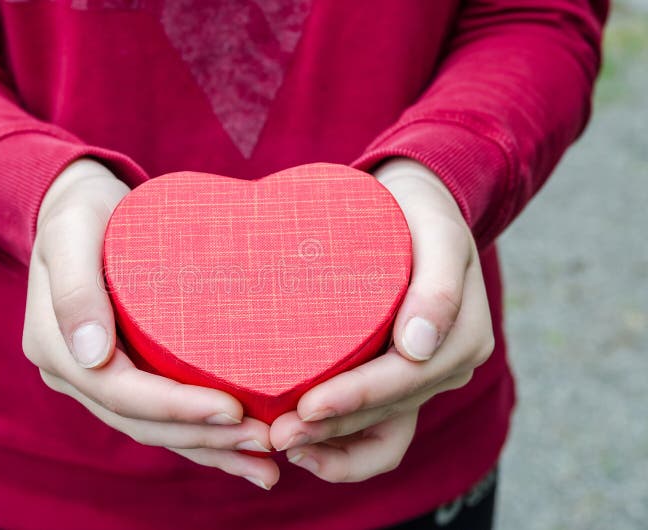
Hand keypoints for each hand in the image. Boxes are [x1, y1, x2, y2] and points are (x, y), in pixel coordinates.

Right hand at [22, 158, 278, 488]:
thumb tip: (90, 356)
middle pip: (143, 423)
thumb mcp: (69, 235)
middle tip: (266, 442)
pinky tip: (241, 451)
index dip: (176, 408)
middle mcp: (76, 374)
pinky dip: (201, 437)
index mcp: (56, 348)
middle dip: (205, 438)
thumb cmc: (78, 213)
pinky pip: (163, 416)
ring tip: (266, 462)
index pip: (120, 393)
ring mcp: (99, 379)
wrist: (78, 207)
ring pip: (156, 430)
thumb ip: (74, 288)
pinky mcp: (126, 374)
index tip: (233, 409)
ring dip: (210, 450)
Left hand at [268, 158, 494, 481]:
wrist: (412, 210)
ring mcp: (422, 379)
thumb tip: (418, 349)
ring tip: (283, 445)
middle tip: (277, 434)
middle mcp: (446, 366)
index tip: (307, 404)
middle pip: (389, 411)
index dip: (357, 398)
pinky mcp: (398, 382)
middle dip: (334, 427)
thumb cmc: (419, 215)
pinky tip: (306, 452)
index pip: (405, 378)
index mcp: (462, 337)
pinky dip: (347, 452)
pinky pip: (381, 435)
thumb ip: (438, 285)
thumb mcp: (438, 233)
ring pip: (383, 432)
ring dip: (334, 447)